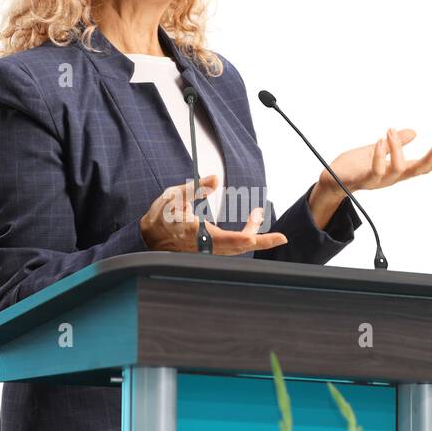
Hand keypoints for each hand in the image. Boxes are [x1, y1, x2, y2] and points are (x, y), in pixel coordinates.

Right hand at [139, 174, 287, 254]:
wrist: (150, 237)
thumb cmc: (161, 216)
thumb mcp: (173, 196)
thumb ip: (194, 189)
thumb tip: (214, 179)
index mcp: (196, 233)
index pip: (226, 239)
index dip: (243, 238)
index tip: (256, 237)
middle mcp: (205, 246)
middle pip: (237, 247)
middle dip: (260, 241)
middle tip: (281, 238)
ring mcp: (208, 251)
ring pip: (236, 248)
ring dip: (253, 235)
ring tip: (258, 214)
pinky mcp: (210, 251)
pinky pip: (231, 248)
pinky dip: (244, 238)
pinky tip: (251, 227)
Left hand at [318, 127, 431, 196]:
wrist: (331, 180)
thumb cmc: (354, 167)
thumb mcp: (377, 150)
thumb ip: (395, 143)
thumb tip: (414, 132)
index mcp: (396, 170)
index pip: (421, 167)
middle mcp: (390, 178)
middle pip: (416, 171)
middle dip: (430, 160)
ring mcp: (377, 180)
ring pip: (397, 169)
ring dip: (397, 148)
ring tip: (390, 132)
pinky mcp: (362, 180)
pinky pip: (374, 171)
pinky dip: (379, 155)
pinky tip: (380, 141)